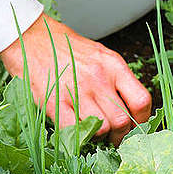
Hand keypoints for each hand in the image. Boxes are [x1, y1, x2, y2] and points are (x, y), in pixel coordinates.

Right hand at [0, 13, 152, 144]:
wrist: (30, 36)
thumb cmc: (65, 47)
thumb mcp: (99, 55)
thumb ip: (116, 79)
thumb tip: (129, 108)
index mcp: (114, 65)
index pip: (141, 101)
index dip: (142, 120)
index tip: (135, 126)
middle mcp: (99, 78)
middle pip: (123, 120)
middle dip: (120, 134)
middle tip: (112, 136)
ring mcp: (77, 90)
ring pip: (102, 128)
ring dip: (99, 136)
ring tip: (93, 131)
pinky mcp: (54, 101)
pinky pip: (74, 130)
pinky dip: (77, 137)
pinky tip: (76, 131)